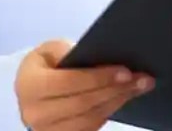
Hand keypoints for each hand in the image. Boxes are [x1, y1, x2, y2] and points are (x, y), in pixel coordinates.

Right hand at [15, 40, 152, 130]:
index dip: (99, 78)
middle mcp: (34, 113)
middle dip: (116, 89)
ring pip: (91, 119)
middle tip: (142, 78)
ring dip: (118, 101)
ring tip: (140, 86)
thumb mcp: (50, 50)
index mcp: (29, 85)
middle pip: (84, 103)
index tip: (126, 71)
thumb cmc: (45, 66)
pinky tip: (124, 97)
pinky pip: (91, 128)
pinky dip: (110, 111)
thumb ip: (68, 51)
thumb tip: (97, 55)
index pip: (69, 82)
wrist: (33, 90)